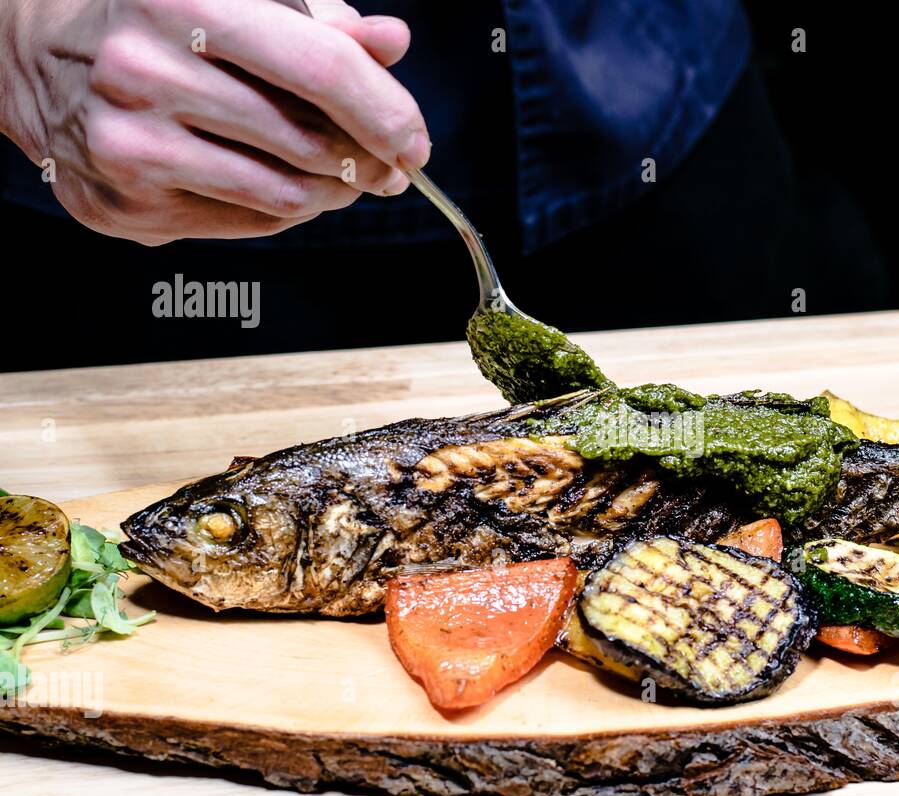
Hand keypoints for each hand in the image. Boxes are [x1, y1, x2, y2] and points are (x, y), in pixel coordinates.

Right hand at [0, 0, 429, 243]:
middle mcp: (147, 70)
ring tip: (336, 175)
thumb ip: (323, 24)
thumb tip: (391, 44)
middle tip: (384, 164)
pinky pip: (245, 225)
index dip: (387, 114)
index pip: (324, 71)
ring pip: (283, 196)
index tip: (414, 140)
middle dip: (366, 161)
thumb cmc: (157, 16)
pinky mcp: (122, 202)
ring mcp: (127, 143)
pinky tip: (277, 183)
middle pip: (309, 143)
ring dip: (330, 193)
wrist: (34, 51)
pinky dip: (281, 211)